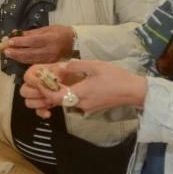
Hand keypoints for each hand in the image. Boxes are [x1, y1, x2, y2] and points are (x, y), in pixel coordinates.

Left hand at [2, 25, 73, 64]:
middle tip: (5, 51)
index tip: (9, 42)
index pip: (32, 41)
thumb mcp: (46, 29)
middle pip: (30, 53)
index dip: (20, 42)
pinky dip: (25, 60)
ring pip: (31, 59)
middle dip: (16, 52)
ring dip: (18, 57)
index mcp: (49, 39)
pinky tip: (18, 58)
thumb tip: (15, 33)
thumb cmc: (59, 32)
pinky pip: (35, 63)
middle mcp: (49, 50)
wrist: (74, 43)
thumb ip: (30, 32)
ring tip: (9, 54)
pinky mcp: (49, 64)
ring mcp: (49, 58)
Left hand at [20, 60, 147, 117]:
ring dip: (59, 93)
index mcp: (80, 93)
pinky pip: (75, 103)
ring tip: (56, 81)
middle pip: (58, 101)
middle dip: (49, 91)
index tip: (39, 81)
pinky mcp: (91, 108)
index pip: (54, 97)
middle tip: (45, 80)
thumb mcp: (95, 66)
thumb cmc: (115, 77)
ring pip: (66, 102)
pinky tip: (70, 86)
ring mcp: (86, 108)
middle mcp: (81, 104)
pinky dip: (68, 95)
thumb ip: (76, 66)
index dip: (44, 90)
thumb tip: (60, 67)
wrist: (133, 91)